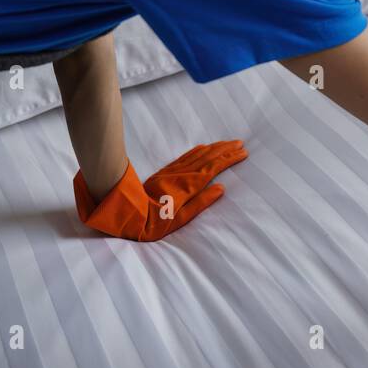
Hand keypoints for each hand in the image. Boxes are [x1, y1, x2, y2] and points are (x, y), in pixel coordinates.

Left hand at [73, 140, 247, 240]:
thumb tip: (220, 188)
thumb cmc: (151, 223)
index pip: (213, 167)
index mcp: (187, 186)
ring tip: (227, 143)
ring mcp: (172, 172)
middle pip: (207, 157)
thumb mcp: (178, 219)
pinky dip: (198, 151)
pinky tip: (203, 148)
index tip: (243, 152)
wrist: (123, 214)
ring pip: (198, 155)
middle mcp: (181, 175)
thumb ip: (200, 204)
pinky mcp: (165, 173)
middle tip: (240, 143)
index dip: (229, 159)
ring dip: (214, 148)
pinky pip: (186, 157)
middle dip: (225, 149)